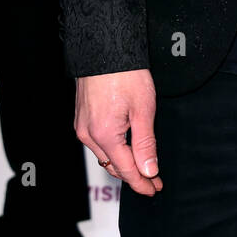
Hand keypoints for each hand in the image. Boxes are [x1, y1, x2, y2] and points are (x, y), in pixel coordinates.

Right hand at [75, 68, 162, 196]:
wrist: (105, 47)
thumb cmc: (125, 73)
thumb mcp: (143, 109)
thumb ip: (145, 144)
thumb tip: (149, 171)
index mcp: (104, 135)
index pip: (126, 169)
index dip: (142, 183)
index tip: (155, 189)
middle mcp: (88, 134)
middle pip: (114, 165)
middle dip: (134, 176)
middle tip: (154, 181)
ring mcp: (82, 126)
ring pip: (105, 155)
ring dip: (123, 164)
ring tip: (142, 168)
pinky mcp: (81, 118)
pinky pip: (98, 142)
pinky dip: (113, 150)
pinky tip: (125, 149)